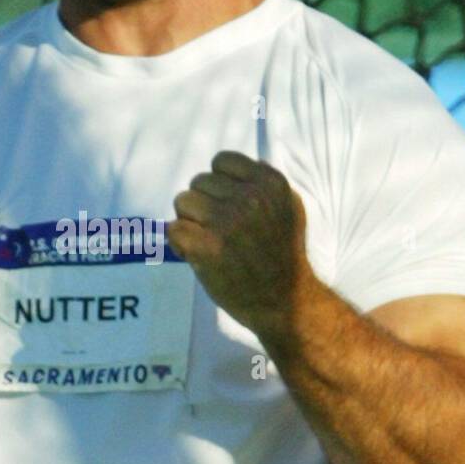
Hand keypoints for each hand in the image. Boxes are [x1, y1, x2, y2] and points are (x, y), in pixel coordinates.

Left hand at [167, 150, 307, 331]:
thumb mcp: (290, 208)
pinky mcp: (206, 248)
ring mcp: (227, 223)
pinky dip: (180, 244)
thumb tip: (244, 165)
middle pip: (198, 182)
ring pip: (183, 202)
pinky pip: (174, 229)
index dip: (219, 185)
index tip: (227, 206)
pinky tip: (195, 255)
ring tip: (207, 242)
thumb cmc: (283, 255)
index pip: (221, 161)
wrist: (284, 302)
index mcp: (269, 184)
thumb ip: (266, 184)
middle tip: (219, 231)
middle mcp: (249, 199)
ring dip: (190, 222)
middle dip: (203, 205)